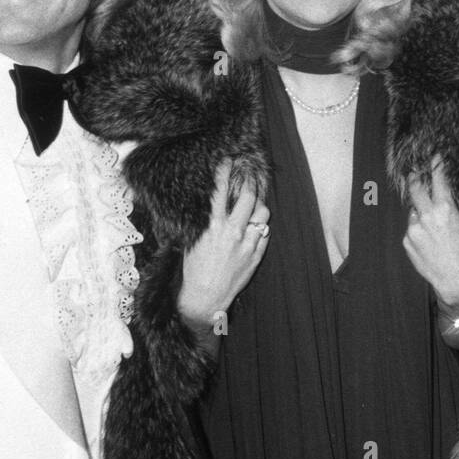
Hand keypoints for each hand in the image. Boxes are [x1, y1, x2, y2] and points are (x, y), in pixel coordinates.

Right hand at [179, 161, 269, 335]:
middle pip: (249, 197)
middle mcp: (232, 232)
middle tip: (249, 176)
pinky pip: (265, 233)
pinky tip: (256, 226)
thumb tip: (211, 204)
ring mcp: (247, 243)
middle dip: (250, 182)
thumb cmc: (194, 270)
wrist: (204, 298)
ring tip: (256, 203)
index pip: (221, 191)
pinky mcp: (256, 255)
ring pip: (263, 213)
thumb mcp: (193, 240)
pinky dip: (261, 227)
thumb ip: (205, 221)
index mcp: (213, 226)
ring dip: (260, 205)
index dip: (226, 172)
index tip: (229, 160)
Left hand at [403, 158, 458, 312]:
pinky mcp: (407, 241)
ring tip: (432, 227)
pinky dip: (418, 231)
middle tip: (414, 173)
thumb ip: (450, 209)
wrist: (457, 282)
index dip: (436, 165)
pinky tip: (429, 242)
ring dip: (419, 213)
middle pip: (415, 188)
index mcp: (446, 210)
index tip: (434, 156)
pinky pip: (411, 229)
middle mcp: (427, 217)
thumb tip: (441, 198)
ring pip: (413, 212)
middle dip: (414, 178)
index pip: (438, 179)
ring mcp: (414, 230)